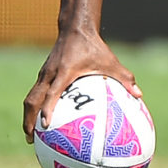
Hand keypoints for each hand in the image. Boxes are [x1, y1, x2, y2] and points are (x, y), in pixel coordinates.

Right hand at [21, 30, 140, 141]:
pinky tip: (40, 121)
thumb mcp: (110, 62)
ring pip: (30, 97)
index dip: (48, 109)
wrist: (75, 29)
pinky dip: (34, 107)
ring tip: (30, 135)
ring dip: (28, 116)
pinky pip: (35, 93)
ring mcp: (44, 74)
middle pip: (32, 99)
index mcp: (64, 72)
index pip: (52, 93)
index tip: (45, 125)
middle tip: (31, 138)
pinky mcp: (43, 74)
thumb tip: (139, 95)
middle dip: (29, 119)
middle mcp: (49, 74)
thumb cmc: (94, 47)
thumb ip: (124, 78)